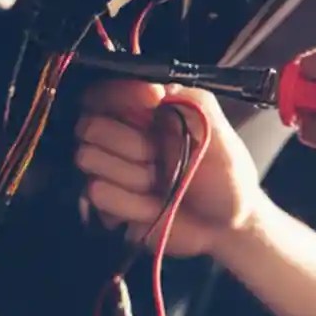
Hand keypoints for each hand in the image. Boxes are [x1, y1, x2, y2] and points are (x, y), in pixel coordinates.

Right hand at [74, 80, 262, 257]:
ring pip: (88, 157)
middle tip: (162, 157)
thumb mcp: (216, 127)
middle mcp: (122, 136)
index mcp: (144, 112)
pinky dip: (131, 202)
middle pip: (89, 125)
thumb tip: (152, 87)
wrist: (227, 227)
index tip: (155, 101)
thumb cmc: (224, 175)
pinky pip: (97, 192)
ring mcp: (111, 169)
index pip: (105, 90)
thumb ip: (186, 98)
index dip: (121, 95)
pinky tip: (154, 206)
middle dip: (132, 144)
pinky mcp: (107, 202)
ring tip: (162, 185)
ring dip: (133, 175)